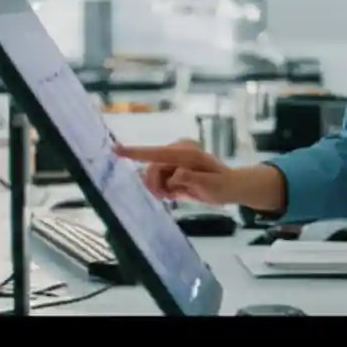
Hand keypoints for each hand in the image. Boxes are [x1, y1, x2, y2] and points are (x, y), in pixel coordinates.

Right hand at [115, 140, 276, 207]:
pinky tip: (176, 192)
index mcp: (186, 153)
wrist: (231, 187)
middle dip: (154, 184)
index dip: (135, 153)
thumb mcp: (210, 185)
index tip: (115, 149)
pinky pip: (159, 178)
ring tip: (174, 195)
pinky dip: (163, 188)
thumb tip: (176, 175)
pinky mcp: (175, 166)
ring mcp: (176, 158)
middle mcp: (179, 151)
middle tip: (167, 197)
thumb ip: (191, 179)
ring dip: (159, 188)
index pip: (156, 154)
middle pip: (151, 168)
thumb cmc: (223, 186)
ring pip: (153, 175)